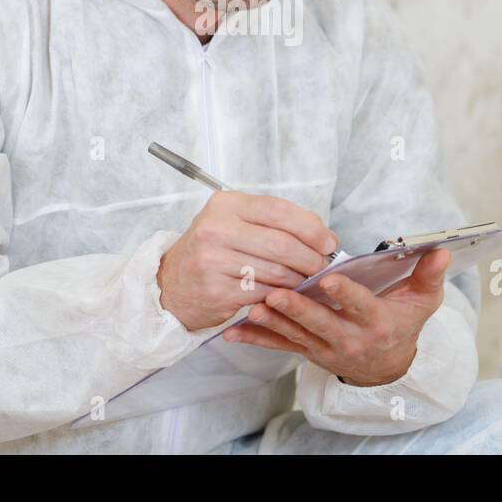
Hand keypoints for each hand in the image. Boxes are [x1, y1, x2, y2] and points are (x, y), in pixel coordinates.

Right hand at [157, 191, 339, 330]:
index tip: (329, 241)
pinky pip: (264, 294)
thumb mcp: (234, 223)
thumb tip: (321, 234)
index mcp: (225, 205)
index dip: (310, 227)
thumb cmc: (212, 251)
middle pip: (281, 243)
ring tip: (308, 282)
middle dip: (311, 257)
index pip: (278, 210)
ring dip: (299, 280)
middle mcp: (216, 229)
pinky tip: (287, 296)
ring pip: (275, 271)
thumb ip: (272, 223)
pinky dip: (282, 297)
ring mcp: (214, 261)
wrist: (172, 285)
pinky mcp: (217, 291)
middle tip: (323, 267)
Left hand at [222, 249, 451, 386]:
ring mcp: (325, 349)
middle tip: (278, 293)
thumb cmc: (402, 324)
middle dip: (299, 309)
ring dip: (273, 322)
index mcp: (377, 323)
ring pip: (296, 336)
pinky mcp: (307, 352)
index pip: (361, 306)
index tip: (330, 279)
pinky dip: (255, 339)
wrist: (386, 366)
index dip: (346, 294)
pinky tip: (232, 332)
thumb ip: (428, 275)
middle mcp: (350, 339)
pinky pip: (279, 346)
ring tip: (254, 307)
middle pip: (321, 323)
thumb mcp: (422, 302)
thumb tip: (441, 250)